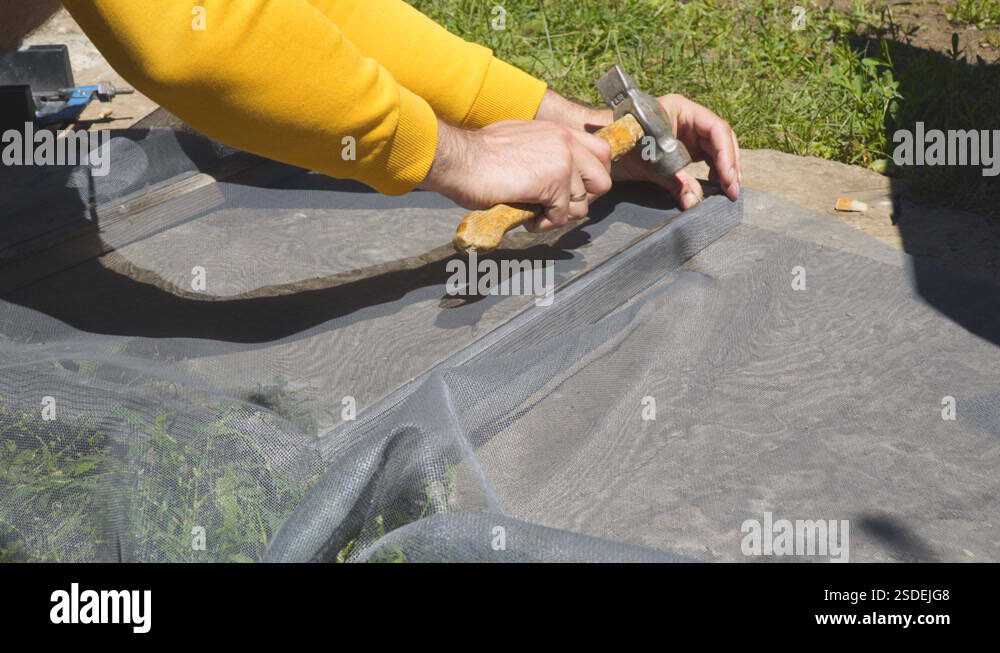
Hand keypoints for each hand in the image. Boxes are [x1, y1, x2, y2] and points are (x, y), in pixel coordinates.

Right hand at [420, 119, 612, 231]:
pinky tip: (527, 216)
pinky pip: (562, 215)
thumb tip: (552, 174)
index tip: (573, 189)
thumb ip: (543, 153)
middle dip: (582, 200)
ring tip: (535, 212)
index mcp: (559, 131)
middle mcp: (566, 141)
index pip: (602, 152)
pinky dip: (545, 224)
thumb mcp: (520, 142)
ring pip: (581, 204)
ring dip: (559, 215)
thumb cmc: (480, 156)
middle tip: (558, 205)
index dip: (591, 177)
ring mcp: (563, 161)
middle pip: (602, 180)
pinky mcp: (554, 182)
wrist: (461, 160)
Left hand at [536, 90, 741, 209]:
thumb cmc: (616, 146)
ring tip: (729, 191)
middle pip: (720, 139)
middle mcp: (686, 118)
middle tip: (733, 191)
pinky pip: (704, 159)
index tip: (728, 178)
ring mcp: (685, 132)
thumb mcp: (645, 163)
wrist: (597, 148)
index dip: (726, 154)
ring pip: (716, 149)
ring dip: (724, 170)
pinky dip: (712, 173)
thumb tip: (695, 202)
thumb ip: (672, 181)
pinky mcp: (682, 148)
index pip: (715, 128)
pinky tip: (716, 187)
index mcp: (679, 108)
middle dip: (729, 164)